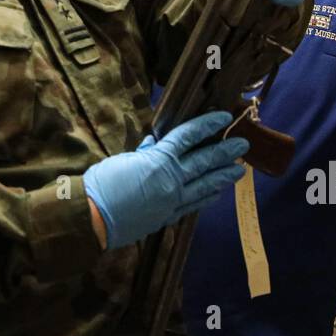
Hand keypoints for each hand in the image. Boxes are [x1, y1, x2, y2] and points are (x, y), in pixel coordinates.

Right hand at [82, 111, 246, 249]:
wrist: (93, 217)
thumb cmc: (102, 184)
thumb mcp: (124, 160)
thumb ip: (144, 152)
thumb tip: (155, 144)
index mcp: (159, 159)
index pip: (189, 136)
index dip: (208, 125)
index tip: (224, 118)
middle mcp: (171, 179)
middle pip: (204, 162)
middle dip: (225, 152)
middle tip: (243, 145)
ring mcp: (172, 200)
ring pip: (204, 186)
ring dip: (223, 176)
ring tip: (239, 170)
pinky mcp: (167, 217)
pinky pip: (193, 204)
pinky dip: (206, 197)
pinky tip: (216, 193)